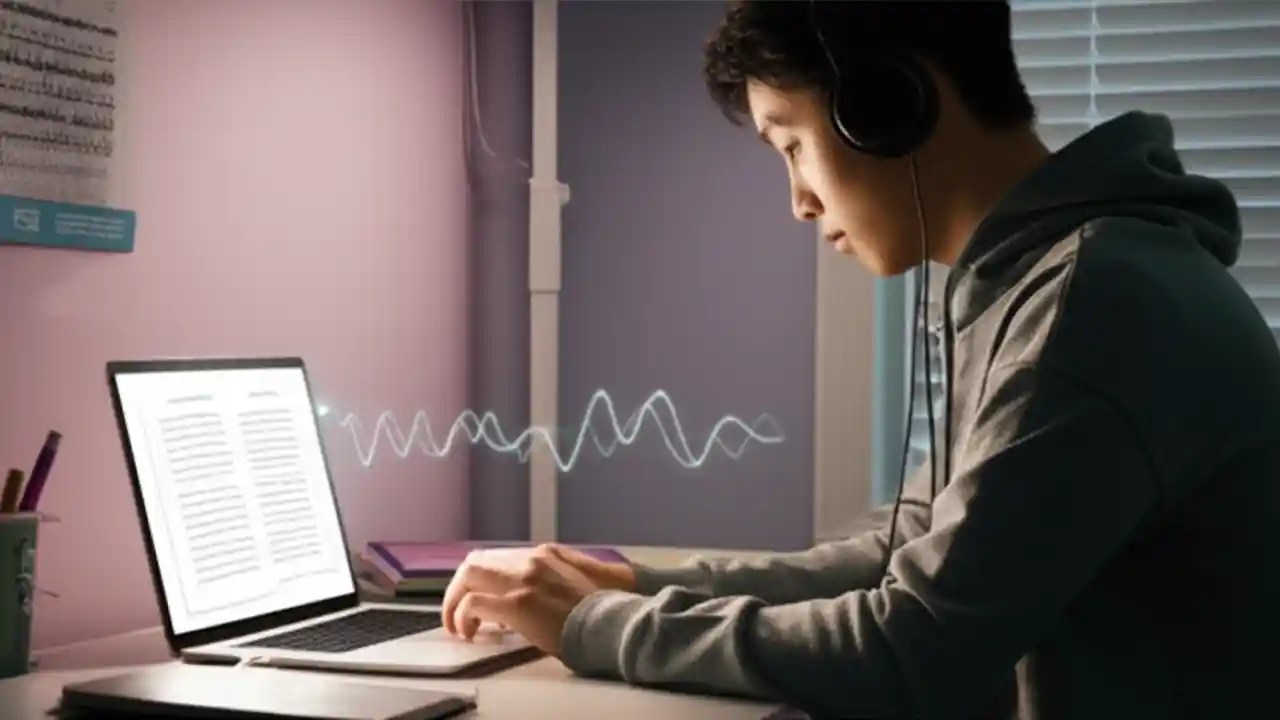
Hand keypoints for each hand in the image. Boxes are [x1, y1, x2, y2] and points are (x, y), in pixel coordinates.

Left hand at [441, 544, 626, 655]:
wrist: (613, 623)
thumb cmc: (600, 610)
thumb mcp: (577, 579)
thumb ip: (553, 575)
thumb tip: (533, 587)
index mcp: (543, 555)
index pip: (496, 558)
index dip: (479, 581)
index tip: (476, 600)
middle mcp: (530, 561)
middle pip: (475, 562)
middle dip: (458, 588)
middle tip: (457, 613)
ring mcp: (522, 580)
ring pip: (468, 576)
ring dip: (455, 602)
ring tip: (458, 626)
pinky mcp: (518, 604)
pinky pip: (473, 604)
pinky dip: (464, 617)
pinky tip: (470, 633)